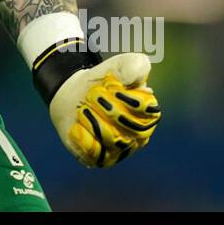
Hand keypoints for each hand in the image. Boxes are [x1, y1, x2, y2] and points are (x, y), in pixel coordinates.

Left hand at [49, 52, 160, 167]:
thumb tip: (137, 83)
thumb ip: (135, 65)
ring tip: (83, 108)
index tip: (108, 85)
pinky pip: (94, 153)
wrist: (74, 94)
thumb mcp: (119, 65)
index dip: (123, 97)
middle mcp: (139, 136)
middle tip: (92, 95)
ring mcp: (121, 150)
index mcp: (149, 114)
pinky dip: (83, 137)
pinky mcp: (101, 159)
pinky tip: (77, 126)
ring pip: (110, 139)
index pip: (143, 111)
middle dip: (104, 106)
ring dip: (92, 118)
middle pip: (127, 125)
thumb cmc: (102, 81)